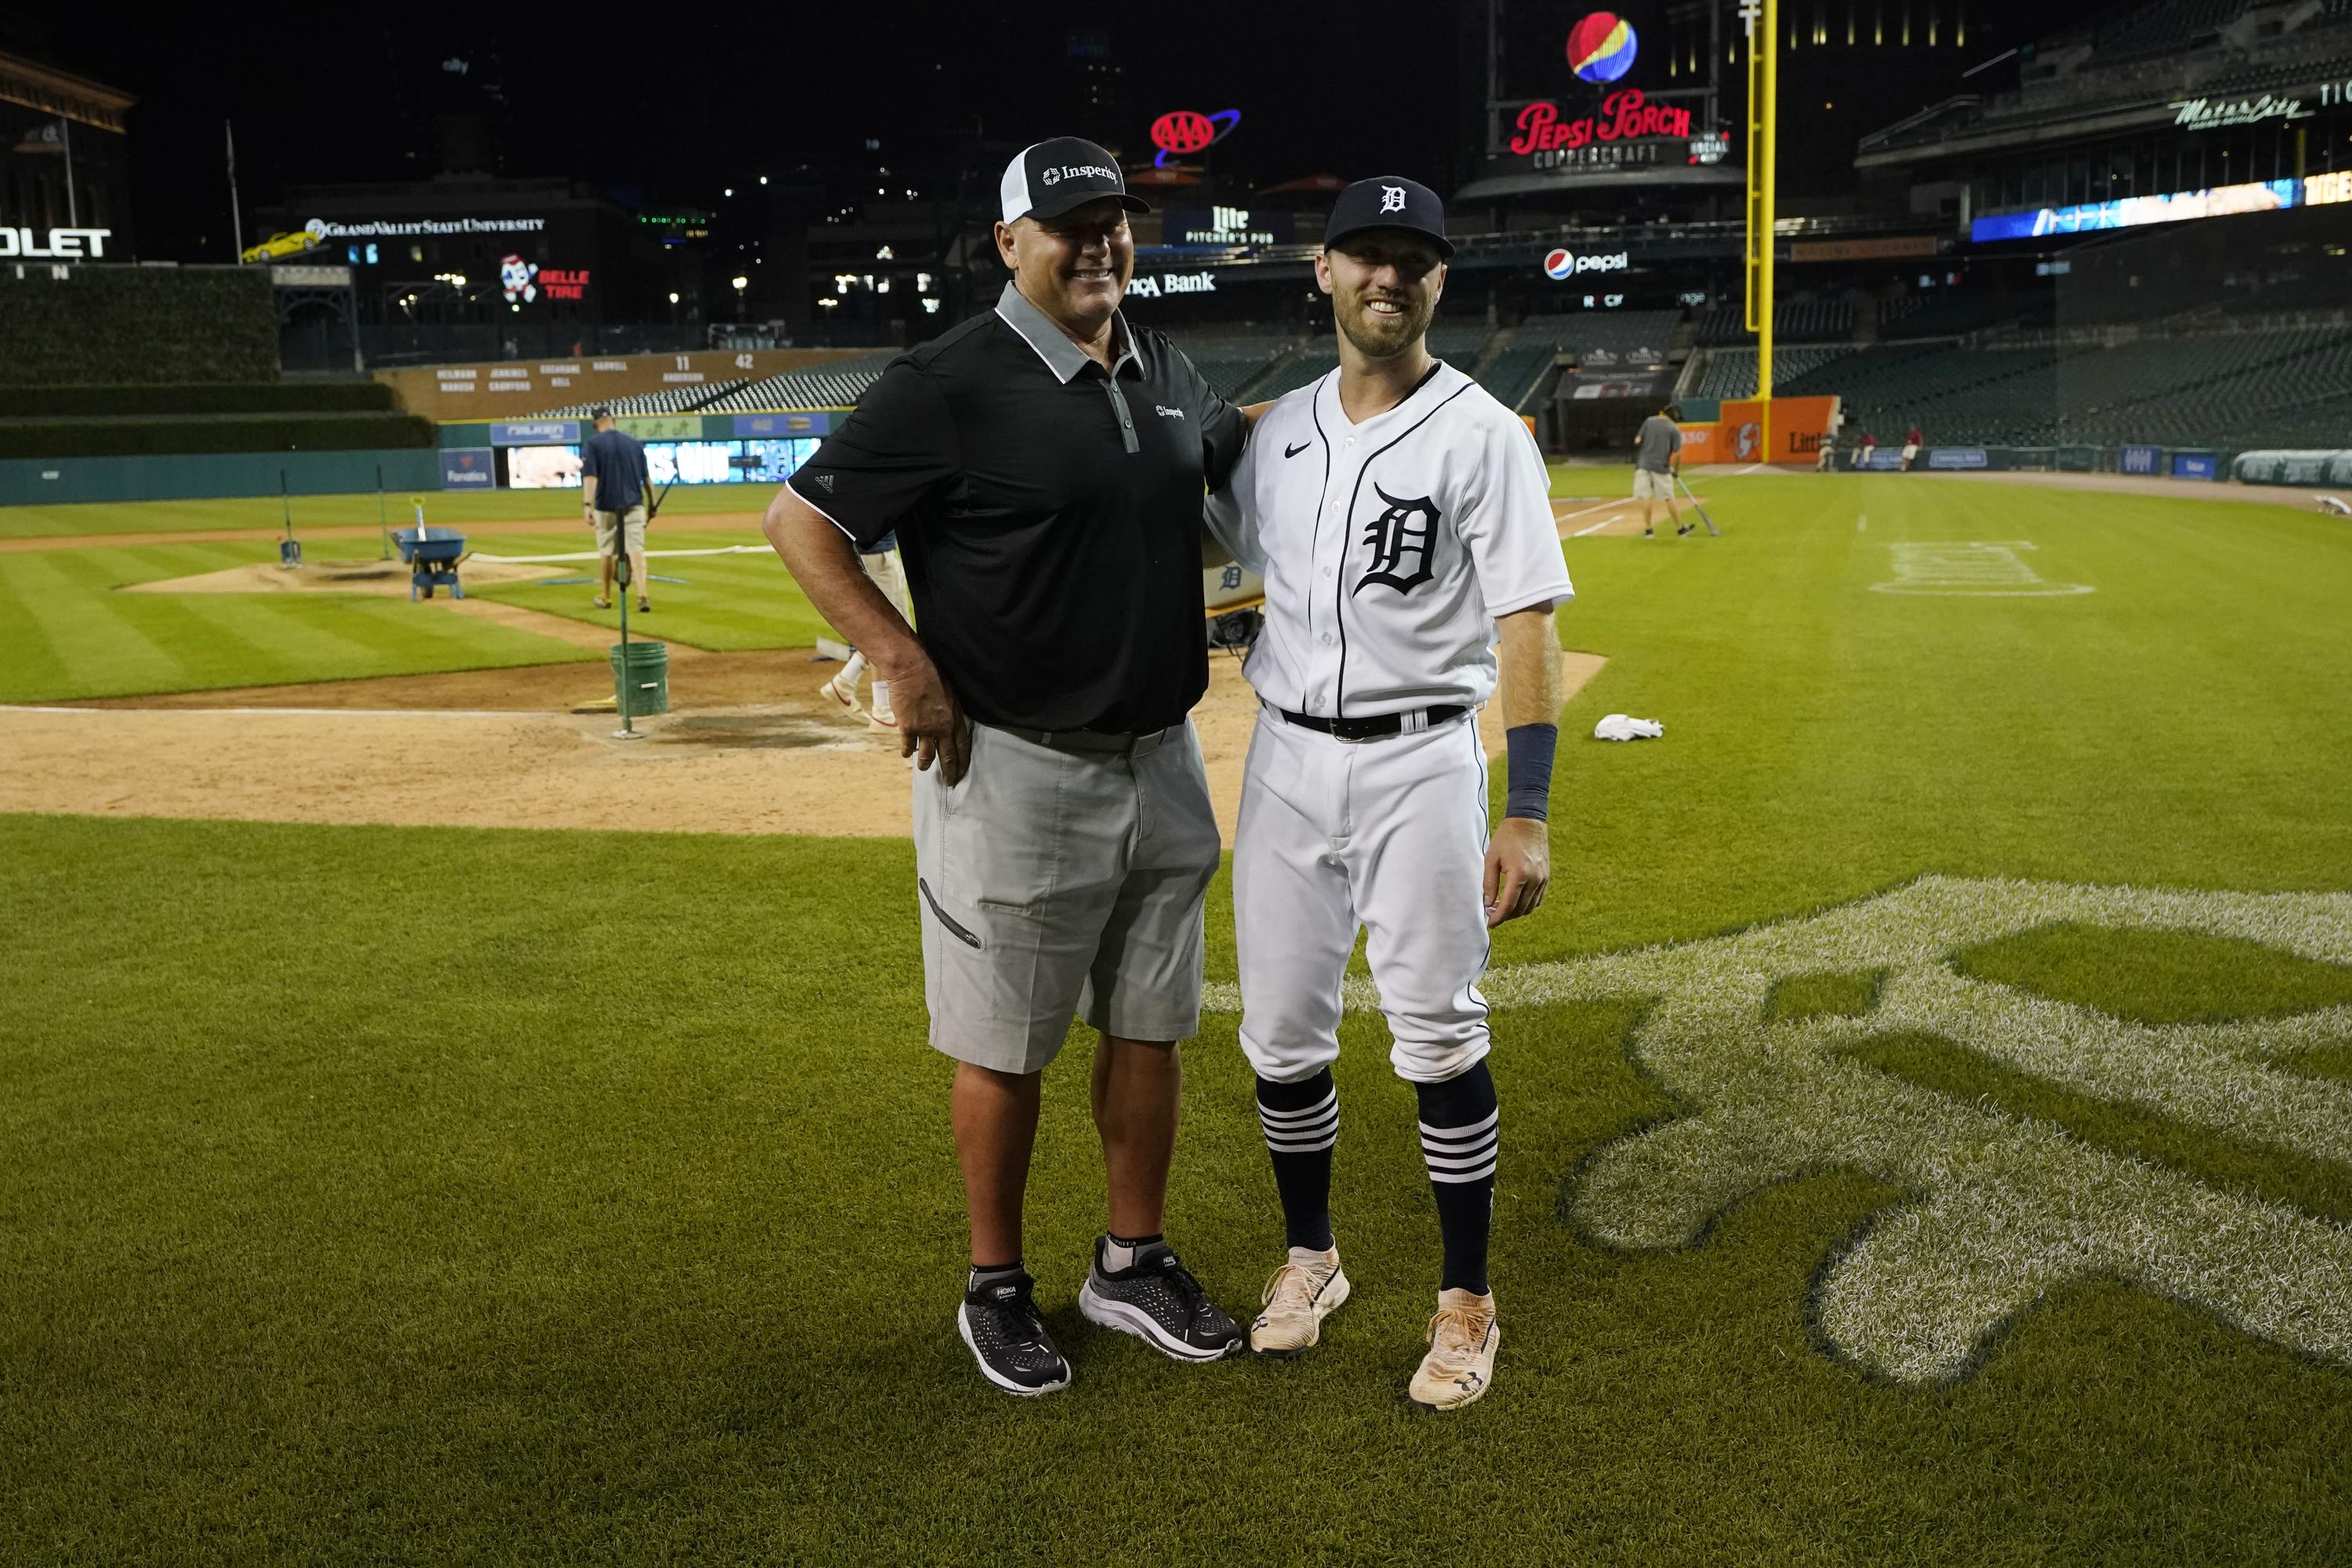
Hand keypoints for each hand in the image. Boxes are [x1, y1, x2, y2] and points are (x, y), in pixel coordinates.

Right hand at [883, 650, 971, 784]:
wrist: (911, 671)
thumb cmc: (932, 676)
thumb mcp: (950, 695)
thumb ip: (951, 712)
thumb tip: (950, 724)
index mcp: (955, 718)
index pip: (963, 746)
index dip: (963, 761)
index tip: (962, 772)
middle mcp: (942, 727)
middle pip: (949, 755)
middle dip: (950, 771)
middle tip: (949, 782)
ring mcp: (925, 729)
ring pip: (928, 755)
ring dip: (926, 764)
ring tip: (924, 769)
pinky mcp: (908, 728)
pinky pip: (909, 746)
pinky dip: (907, 752)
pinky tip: (906, 755)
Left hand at [1482, 817, 1549, 927]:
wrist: (1528, 823)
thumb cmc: (1507, 838)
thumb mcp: (1492, 859)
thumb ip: (1489, 883)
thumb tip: (1488, 903)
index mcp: (1519, 875)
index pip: (1509, 905)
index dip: (1498, 917)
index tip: (1489, 924)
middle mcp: (1534, 879)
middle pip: (1520, 909)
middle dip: (1505, 916)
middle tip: (1491, 913)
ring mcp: (1543, 879)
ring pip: (1530, 907)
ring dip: (1516, 912)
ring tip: (1501, 907)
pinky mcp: (1546, 877)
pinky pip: (1538, 899)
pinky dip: (1527, 905)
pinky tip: (1515, 900)